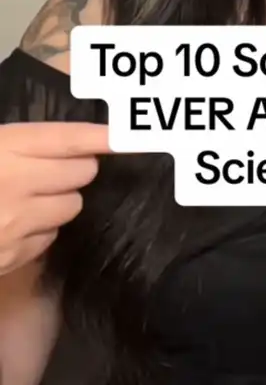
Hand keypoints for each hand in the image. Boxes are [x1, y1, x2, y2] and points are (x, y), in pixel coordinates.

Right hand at [0, 122, 109, 276]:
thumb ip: (20, 144)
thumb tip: (68, 147)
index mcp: (5, 148)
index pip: (68, 139)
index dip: (101, 137)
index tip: (127, 136)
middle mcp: (16, 183)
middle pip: (81, 173)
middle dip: (75, 169)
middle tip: (55, 167)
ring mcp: (14, 223)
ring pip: (71, 206)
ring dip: (60, 199)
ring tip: (31, 196)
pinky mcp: (10, 255)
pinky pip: (49, 236)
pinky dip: (41, 229)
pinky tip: (15, 223)